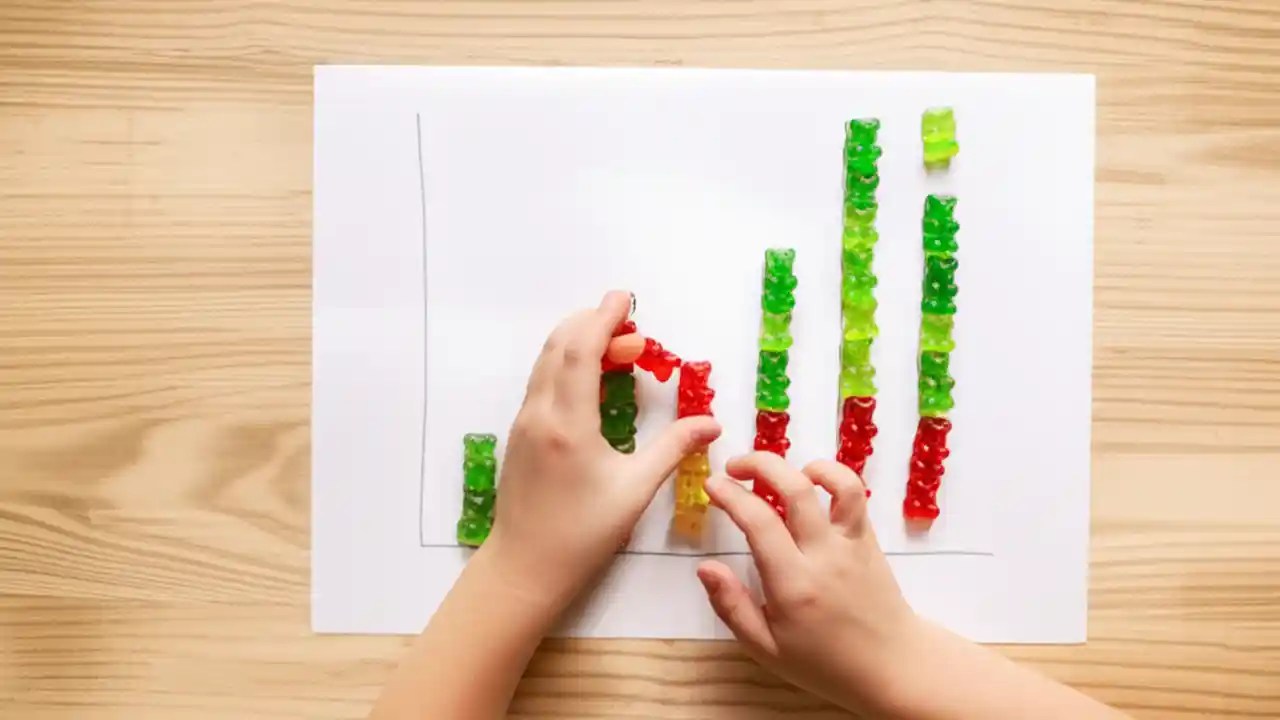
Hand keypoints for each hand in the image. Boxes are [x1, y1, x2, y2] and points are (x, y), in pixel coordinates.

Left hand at [486, 290, 721, 613]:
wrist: (524, 569)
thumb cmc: (581, 535)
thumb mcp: (634, 491)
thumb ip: (673, 450)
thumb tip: (711, 423)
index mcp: (567, 423)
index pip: (581, 350)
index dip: (603, 318)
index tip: (625, 297)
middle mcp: (539, 414)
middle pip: (560, 346)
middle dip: (594, 325)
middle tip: (633, 327)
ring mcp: (524, 424)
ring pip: (548, 363)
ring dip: (580, 344)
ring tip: (620, 349)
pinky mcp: (521, 436)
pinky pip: (544, 383)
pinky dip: (569, 366)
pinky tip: (595, 381)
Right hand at [698, 453, 922, 712]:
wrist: (891, 668)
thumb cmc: (824, 663)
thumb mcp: (766, 649)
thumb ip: (732, 607)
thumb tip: (705, 567)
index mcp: (794, 585)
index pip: (759, 522)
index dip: (731, 495)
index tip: (713, 485)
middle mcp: (825, 556)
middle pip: (796, 488)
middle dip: (761, 464)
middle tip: (735, 466)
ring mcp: (853, 544)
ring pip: (838, 484)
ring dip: (805, 465)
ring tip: (780, 472)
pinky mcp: (869, 540)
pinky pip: (855, 496)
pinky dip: (832, 478)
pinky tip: (809, 484)